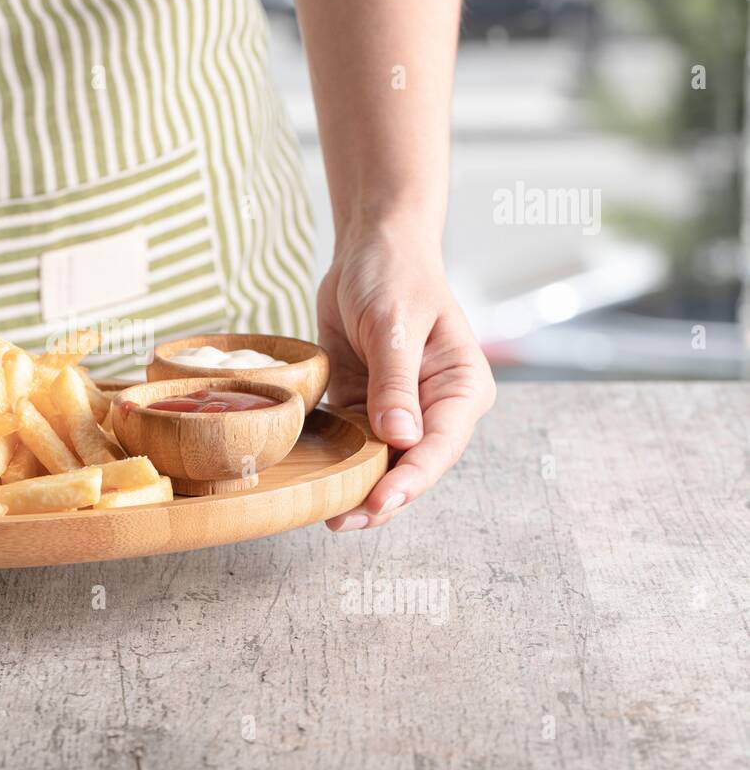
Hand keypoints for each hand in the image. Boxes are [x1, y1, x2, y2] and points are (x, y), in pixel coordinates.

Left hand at [317, 231, 494, 530]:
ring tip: (325, 514)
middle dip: (379, 496)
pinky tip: (310, 482)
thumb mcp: (394, 324)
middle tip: (341, 521)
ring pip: (379, 462)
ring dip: (353, 487)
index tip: (379, 504)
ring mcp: (397, 410)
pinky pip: (349, 442)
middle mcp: (433, 407)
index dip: (409, 480)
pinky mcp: (363, 404)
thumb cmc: (394, 275)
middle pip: (410, 465)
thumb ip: (395, 382)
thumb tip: (401, 439)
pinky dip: (333, 462)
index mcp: (460, 388)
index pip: (439, 447)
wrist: (370, 248)